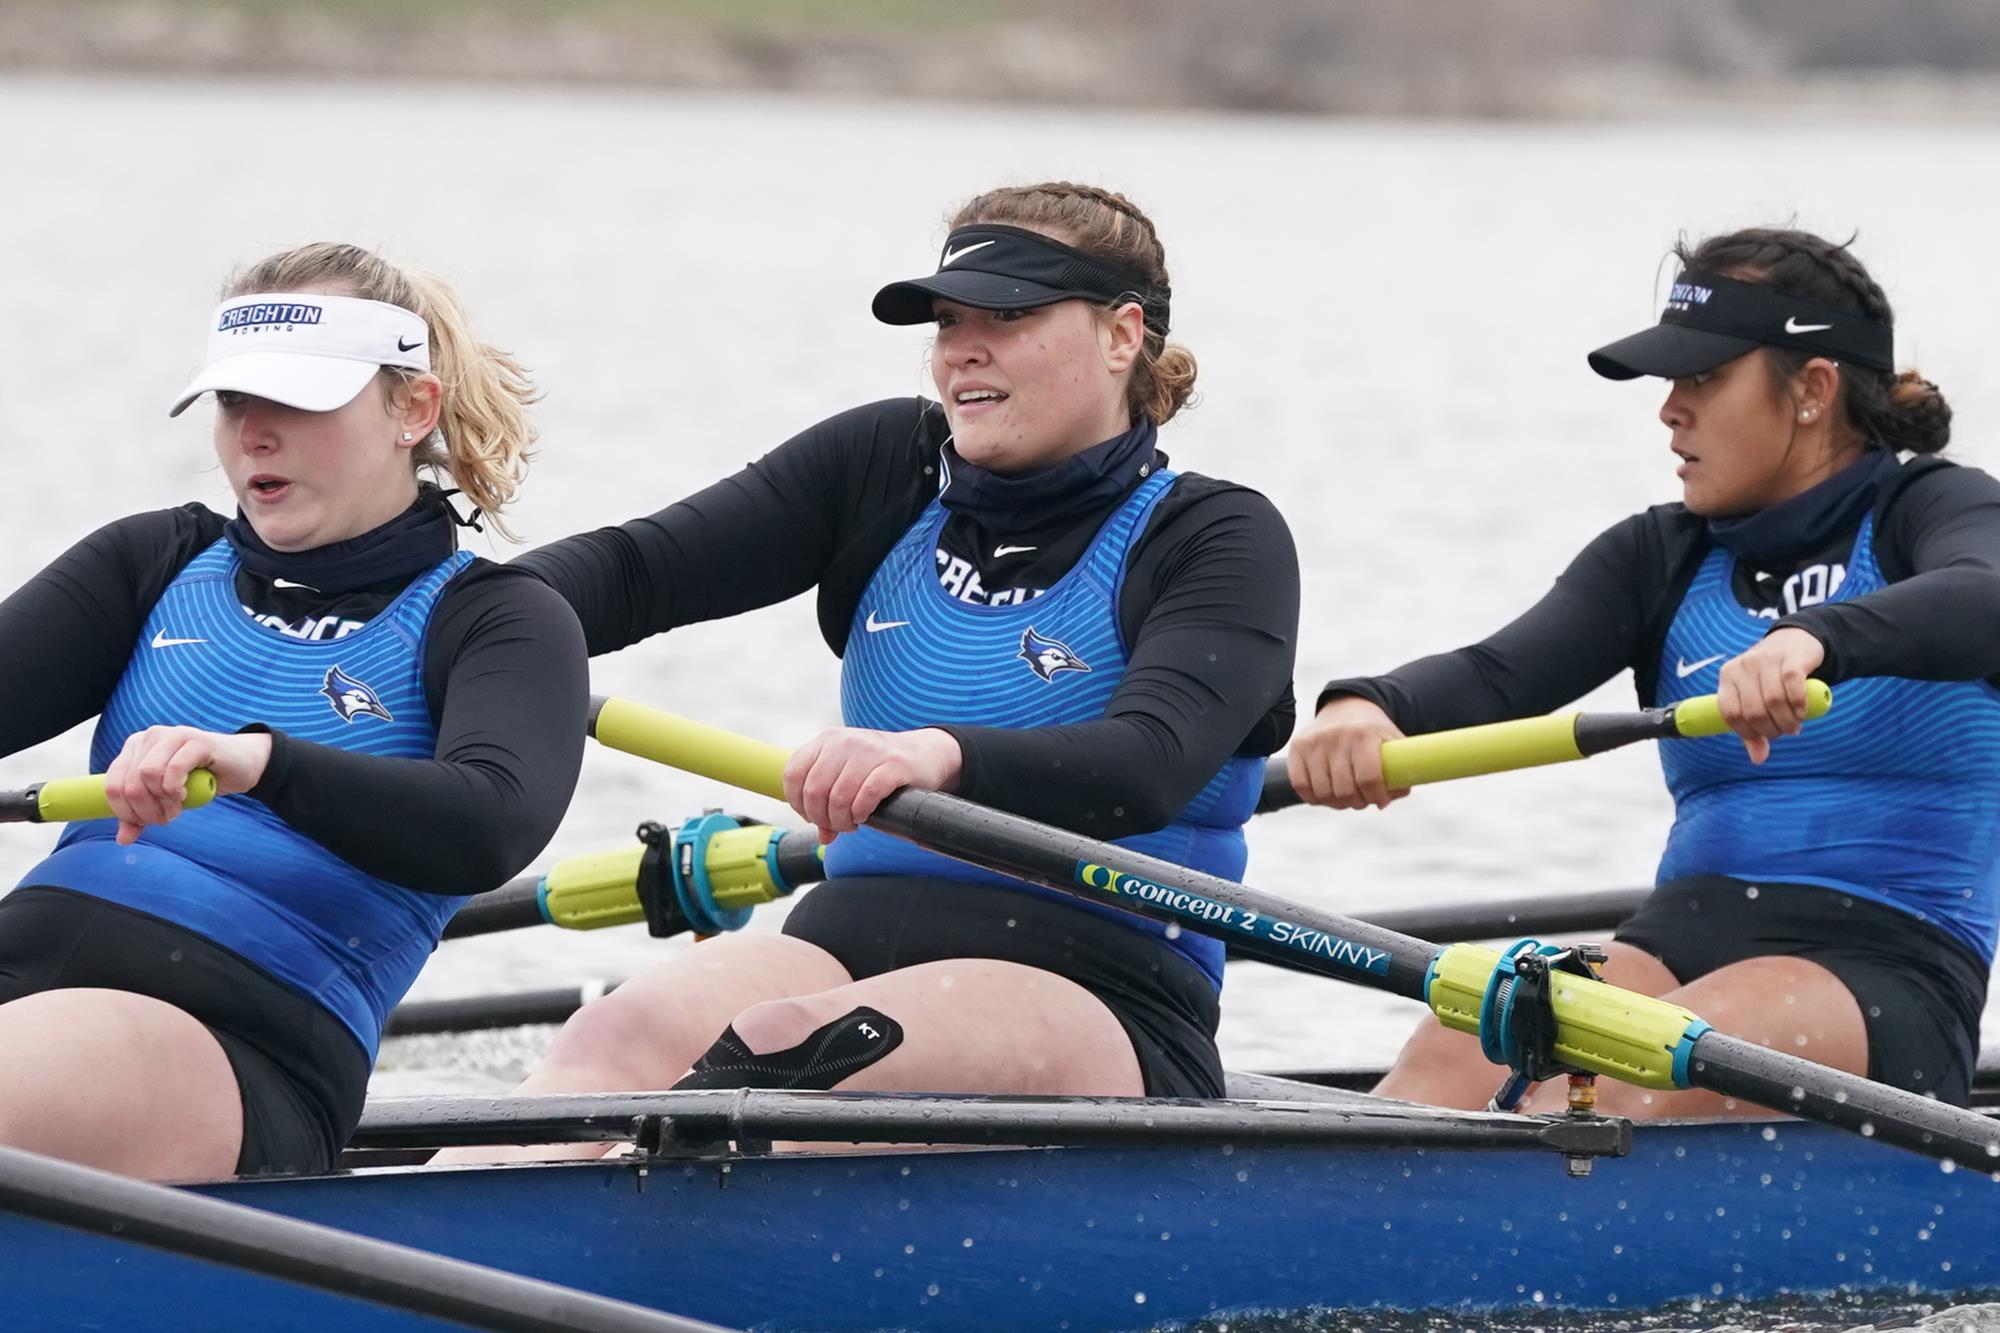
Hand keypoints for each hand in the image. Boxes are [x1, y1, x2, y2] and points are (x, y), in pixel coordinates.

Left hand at [103, 726, 272, 844]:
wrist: (241, 764)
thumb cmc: (199, 779)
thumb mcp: (165, 800)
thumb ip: (142, 815)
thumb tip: (123, 839)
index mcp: (135, 747)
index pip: (112, 784)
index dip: (124, 812)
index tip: (145, 823)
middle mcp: (149, 737)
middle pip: (129, 783)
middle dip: (145, 811)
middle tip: (165, 820)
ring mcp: (173, 735)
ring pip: (147, 775)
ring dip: (161, 802)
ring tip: (176, 809)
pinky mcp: (196, 740)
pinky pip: (173, 769)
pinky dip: (175, 790)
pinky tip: (184, 796)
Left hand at [783, 726, 963, 842]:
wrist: (923, 753)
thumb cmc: (879, 769)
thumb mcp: (847, 777)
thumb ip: (828, 802)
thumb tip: (823, 837)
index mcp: (826, 740)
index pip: (792, 775)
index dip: (797, 804)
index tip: (813, 817)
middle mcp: (844, 741)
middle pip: (814, 791)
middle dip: (822, 818)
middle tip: (837, 826)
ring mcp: (870, 750)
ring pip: (839, 797)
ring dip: (843, 821)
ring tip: (852, 824)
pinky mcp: (894, 764)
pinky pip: (867, 795)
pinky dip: (861, 813)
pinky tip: (865, 816)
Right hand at [1285, 696, 1409, 809]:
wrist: (1346, 706)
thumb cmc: (1373, 732)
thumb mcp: (1394, 743)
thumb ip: (1402, 770)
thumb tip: (1389, 799)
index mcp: (1364, 734)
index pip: (1368, 778)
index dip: (1376, 796)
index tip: (1380, 801)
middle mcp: (1336, 735)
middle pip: (1345, 790)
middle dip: (1357, 802)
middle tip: (1363, 799)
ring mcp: (1313, 741)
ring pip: (1322, 792)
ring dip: (1337, 803)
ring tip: (1346, 797)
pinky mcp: (1297, 746)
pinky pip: (1301, 786)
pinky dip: (1314, 798)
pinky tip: (1326, 794)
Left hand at [1715, 627, 1825, 764]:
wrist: (1795, 640)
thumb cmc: (1771, 676)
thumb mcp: (1755, 697)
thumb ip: (1753, 727)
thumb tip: (1758, 759)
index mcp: (1728, 676)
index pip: (1730, 713)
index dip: (1748, 733)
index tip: (1764, 738)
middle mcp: (1743, 666)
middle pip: (1753, 711)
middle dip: (1771, 730)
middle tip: (1785, 731)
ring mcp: (1766, 659)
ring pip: (1773, 701)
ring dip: (1787, 721)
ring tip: (1794, 724)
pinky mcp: (1790, 658)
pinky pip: (1792, 686)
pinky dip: (1799, 704)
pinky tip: (1803, 710)